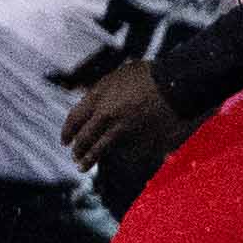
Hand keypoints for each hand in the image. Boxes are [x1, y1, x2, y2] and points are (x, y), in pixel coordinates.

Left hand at [62, 59, 178, 168]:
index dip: (67, 131)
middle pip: (85, 137)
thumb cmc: (150, 75)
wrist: (178, 84)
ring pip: (101, 149)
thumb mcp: (118, 75)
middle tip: (75, 156)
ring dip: (90, 159)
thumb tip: (88, 100)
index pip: (75, 118)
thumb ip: (101, 90)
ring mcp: (124, 129)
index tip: (65, 141)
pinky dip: (122, 155)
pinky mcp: (140, 139)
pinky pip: (126, 152)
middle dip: (78, 149)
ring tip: (82, 167)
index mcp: (99, 97)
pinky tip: (118, 158)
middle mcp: (107, 114)